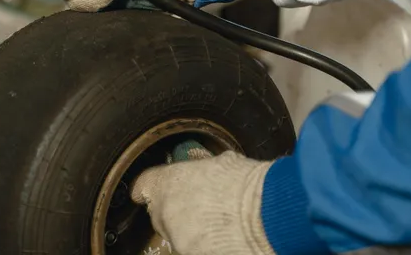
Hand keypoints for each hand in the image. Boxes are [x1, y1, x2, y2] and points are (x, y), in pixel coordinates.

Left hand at [131, 150, 274, 254]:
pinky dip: (207, 247)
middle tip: (203, 210)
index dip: (151, 189)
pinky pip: (195, 251)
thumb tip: (206, 170)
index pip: (143, 187)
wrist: (268, 213)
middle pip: (161, 216)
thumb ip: (202, 170)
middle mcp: (165, 214)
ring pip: (179, 238)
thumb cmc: (247, 183)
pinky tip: (227, 240)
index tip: (155, 191)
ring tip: (221, 226)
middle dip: (177, 214)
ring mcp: (179, 241)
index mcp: (166, 184)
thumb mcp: (221, 164)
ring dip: (194, 233)